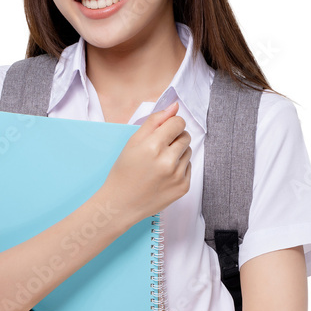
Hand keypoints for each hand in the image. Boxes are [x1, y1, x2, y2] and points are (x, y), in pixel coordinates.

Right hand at [102, 100, 190, 220]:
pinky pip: (189, 167)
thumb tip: (174, 106)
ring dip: (177, 153)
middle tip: (159, 148)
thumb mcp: (132, 142)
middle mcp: (167, 161)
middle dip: (175, 138)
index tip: (164, 130)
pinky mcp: (183, 188)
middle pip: (185, 136)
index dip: (171, 124)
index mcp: (153, 146)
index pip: (178, 123)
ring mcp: (177, 176)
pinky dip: (179, 168)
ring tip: (160, 163)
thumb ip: (155, 121)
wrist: (121, 203)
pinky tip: (163, 175)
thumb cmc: (124, 171)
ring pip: (188, 151)